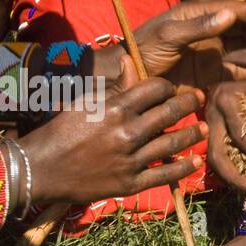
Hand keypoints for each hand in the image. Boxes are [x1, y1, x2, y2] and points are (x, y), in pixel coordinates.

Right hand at [21, 66, 206, 204]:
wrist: (41, 169)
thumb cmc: (60, 131)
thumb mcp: (84, 101)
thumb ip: (113, 85)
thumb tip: (130, 62)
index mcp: (115, 108)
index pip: (154, 89)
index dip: (166, 87)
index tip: (170, 89)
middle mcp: (126, 132)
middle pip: (169, 113)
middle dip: (188, 103)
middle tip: (199, 99)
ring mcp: (130, 159)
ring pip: (172, 143)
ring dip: (192, 134)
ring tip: (203, 128)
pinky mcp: (130, 183)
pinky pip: (164, 174)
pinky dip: (183, 167)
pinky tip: (196, 161)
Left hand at [91, 1, 245, 91]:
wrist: (126, 78)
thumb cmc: (142, 51)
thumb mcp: (168, 36)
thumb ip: (198, 27)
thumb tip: (230, 15)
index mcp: (198, 16)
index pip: (235, 13)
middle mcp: (207, 32)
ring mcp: (208, 54)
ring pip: (245, 47)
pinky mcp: (206, 75)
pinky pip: (235, 73)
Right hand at [205, 78, 245, 192]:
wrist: (220, 69)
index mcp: (226, 102)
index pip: (239, 134)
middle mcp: (212, 117)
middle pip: (216, 156)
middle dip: (234, 177)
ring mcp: (206, 128)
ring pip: (211, 161)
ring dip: (228, 179)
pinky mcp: (207, 134)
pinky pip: (214, 158)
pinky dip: (227, 172)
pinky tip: (242, 181)